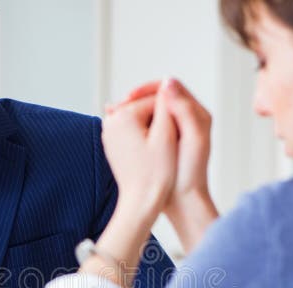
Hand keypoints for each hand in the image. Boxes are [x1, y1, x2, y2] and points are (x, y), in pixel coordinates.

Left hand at [101, 79, 177, 221]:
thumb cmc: (157, 172)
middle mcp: (110, 120)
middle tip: (176, 136)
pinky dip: (144, 136)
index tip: (184, 127)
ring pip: (140, 119)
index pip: (155, 100)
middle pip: (145, 108)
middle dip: (161, 117)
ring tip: (167, 144)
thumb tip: (167, 81)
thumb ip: (166, 105)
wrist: (141, 201)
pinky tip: (156, 148)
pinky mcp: (111, 144)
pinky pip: (132, 131)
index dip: (174, 111)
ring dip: (154, 126)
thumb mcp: (166, 134)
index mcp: (123, 115)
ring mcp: (108, 133)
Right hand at [110, 79, 216, 251]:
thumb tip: (167, 82)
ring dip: (133, 112)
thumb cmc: (190, 173)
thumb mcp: (192, 137)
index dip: (149, 90)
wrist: (185, 201)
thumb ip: (182, 109)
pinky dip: (133, 125)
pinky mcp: (163, 143)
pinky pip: (146, 126)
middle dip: (137, 100)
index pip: (171, 88)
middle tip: (116, 106)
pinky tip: (117, 128)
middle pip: (158, 99)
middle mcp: (186, 119)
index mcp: (196, 113)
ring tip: (113, 115)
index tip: (130, 97)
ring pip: (150, 112)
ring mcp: (174, 131)